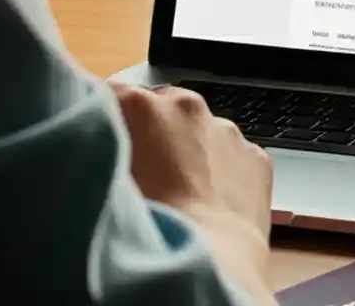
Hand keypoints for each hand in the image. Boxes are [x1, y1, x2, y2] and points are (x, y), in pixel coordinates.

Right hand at [112, 83, 274, 303]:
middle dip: (152, 132)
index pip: (111, 95)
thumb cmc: (148, 225)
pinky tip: (209, 201)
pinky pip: (232, 156)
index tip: (105, 139)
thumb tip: (99, 148)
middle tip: (144, 173)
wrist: (207, 260)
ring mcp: (226, 129)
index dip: (106, 119)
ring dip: (189, 150)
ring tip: (179, 193)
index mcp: (140, 106)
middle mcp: (186, 107)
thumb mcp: (105, 181)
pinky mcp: (255, 156)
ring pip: (200, 131)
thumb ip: (101, 151)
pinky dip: (221, 171)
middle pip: (160, 107)